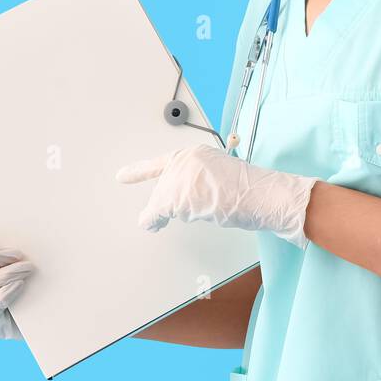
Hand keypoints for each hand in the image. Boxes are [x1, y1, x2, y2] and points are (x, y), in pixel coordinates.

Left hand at [115, 143, 318, 248]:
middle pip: (162, 190)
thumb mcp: (220, 174)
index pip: (161, 164)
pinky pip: (153, 215)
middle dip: (170, 204)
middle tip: (197, 207)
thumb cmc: (249, 190)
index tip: (121, 177)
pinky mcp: (174, 198)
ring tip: (207, 209)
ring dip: (173, 214)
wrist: (260, 195)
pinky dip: (152, 222)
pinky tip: (154, 225)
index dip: (138, 172)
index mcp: (193, 154)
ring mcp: (177, 179)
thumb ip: (198, 180)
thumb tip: (185, 199)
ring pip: (159, 204)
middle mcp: (181, 162)